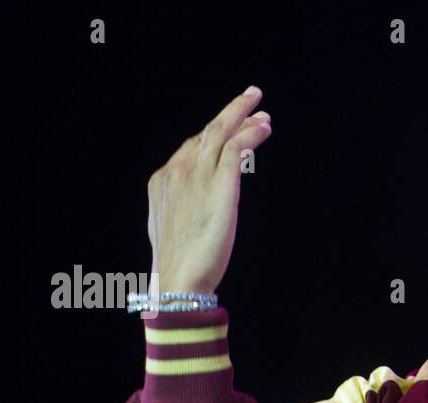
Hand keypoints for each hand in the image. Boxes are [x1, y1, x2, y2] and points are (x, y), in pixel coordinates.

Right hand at [146, 86, 272, 295]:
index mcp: (163, 180)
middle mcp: (178, 172)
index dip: (215, 133)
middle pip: (207, 133)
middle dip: (231, 113)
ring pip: (222, 135)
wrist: (179, 280)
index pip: (192, 146)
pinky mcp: (220, 188)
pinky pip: (236, 151)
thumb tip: (192, 205)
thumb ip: (182, 206)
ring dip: (244, 118)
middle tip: (251, 97)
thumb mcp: (170, 226)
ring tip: (262, 110)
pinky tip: (263, 129)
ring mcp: (197, 178)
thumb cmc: (177, 263)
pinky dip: (250, 136)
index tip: (234, 126)